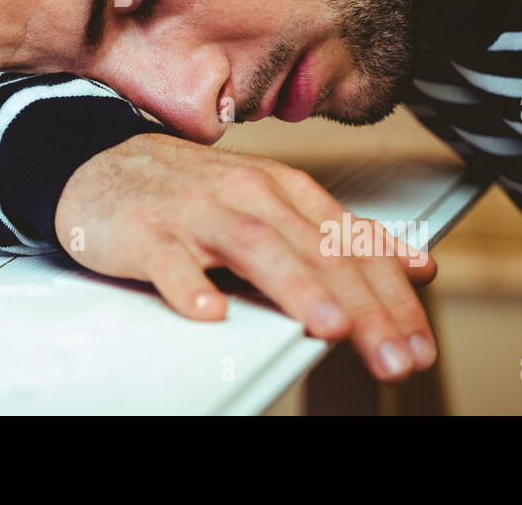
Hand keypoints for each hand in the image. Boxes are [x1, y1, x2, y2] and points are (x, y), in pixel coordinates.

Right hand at [55, 132, 438, 382]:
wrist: (105, 166)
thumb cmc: (193, 194)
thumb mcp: (273, 205)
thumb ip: (339, 236)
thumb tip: (414, 266)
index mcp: (282, 190)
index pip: (349, 243)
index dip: (390, 294)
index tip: (416, 343)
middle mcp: (246, 194)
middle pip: (313, 249)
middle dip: (361, 306)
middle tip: (392, 355)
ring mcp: (194, 211)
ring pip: (253, 246)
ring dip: (295, 287)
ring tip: (328, 325)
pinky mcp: (145, 231)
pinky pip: (168, 259)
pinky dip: (189, 285)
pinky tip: (208, 311)